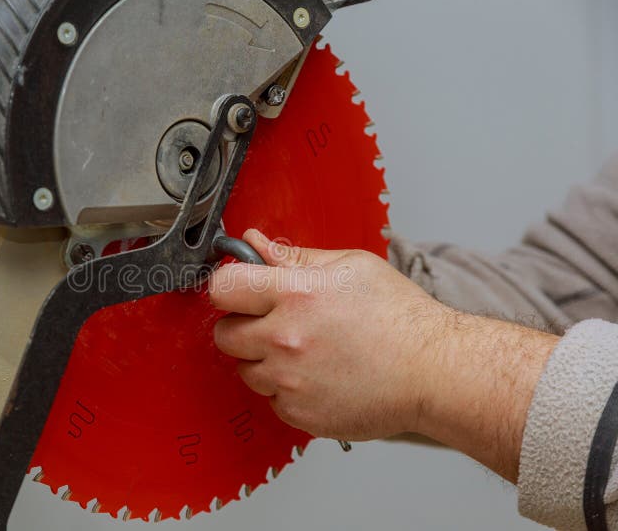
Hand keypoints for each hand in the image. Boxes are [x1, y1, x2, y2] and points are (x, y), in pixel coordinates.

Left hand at [209, 229, 558, 481]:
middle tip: (274, 324)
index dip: (229, 287)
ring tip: (305, 352)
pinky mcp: (299, 413)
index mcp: (296, 293)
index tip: (239, 291)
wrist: (434, 371)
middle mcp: (286, 338)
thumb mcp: (350, 266)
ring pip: (245, 370)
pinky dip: (286, 390)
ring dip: (264, 361)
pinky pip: (271, 399)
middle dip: (243, 327)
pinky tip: (318, 376)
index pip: (223, 287)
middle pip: (224, 334)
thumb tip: (255, 244)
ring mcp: (290, 380)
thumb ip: (295, 256)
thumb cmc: (400, 317)